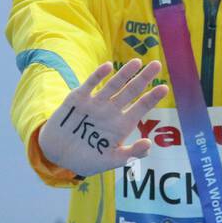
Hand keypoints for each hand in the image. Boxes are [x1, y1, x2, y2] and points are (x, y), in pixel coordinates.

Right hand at [38, 59, 169, 176]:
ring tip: (137, 62)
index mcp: (122, 124)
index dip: (152, 97)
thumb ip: (130, 154)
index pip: (141, 107)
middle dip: (144, 78)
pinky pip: (89, 85)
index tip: (164, 88)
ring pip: (113, 85)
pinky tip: (108, 66)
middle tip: (157, 64)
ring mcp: (95, 103)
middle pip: (131, 91)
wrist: (57, 155)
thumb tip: (148, 144)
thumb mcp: (110, 160)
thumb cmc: (87, 159)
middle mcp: (112, 111)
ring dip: (124, 73)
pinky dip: (98, 76)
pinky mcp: (77, 99)